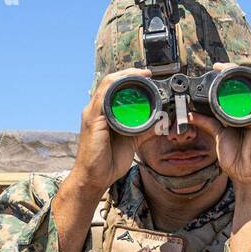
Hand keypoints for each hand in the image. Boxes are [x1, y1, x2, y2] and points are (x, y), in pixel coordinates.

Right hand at [67, 69, 149, 198]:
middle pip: (111, 82)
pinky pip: (102, 98)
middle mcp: (96, 110)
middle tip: (147, 73)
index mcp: (104, 113)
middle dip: (129, 74)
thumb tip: (158, 122)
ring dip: (124, 78)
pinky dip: (115, 90)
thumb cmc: (108, 161)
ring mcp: (92, 114)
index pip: (115, 88)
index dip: (130, 78)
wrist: (94, 178)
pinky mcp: (92, 121)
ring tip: (141, 75)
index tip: (148, 76)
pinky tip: (127, 87)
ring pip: (107, 86)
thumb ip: (143, 130)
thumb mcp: (132, 141)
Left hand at [189, 64, 250, 194]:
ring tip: (227, 69)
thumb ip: (207, 123)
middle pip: (248, 83)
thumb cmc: (237, 158)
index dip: (228, 75)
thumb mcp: (218, 136)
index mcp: (244, 112)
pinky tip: (245, 79)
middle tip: (218, 66)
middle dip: (234, 71)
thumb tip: (191, 114)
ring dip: (243, 74)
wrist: (248, 176)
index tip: (214, 69)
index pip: (239, 88)